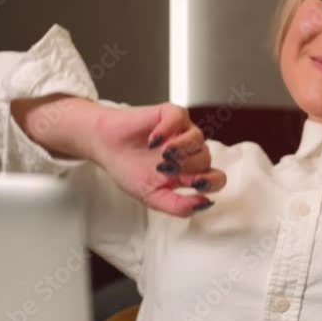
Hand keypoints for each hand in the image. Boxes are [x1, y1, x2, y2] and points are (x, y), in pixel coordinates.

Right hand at [89, 102, 225, 216]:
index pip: (216, 178)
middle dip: (186, 167)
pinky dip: (167, 129)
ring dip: (180, 149)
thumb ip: (178, 206)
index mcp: (189, 173)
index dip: (211, 183)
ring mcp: (181, 132)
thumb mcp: (152, 197)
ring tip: (162, 155)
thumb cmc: (129, 171)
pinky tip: (152, 140)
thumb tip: (205, 204)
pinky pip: (180, 117)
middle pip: (206, 160)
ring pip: (197, 139)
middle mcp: (189, 152)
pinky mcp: (170, 114)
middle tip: (162, 170)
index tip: (193, 185)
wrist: (105, 148)